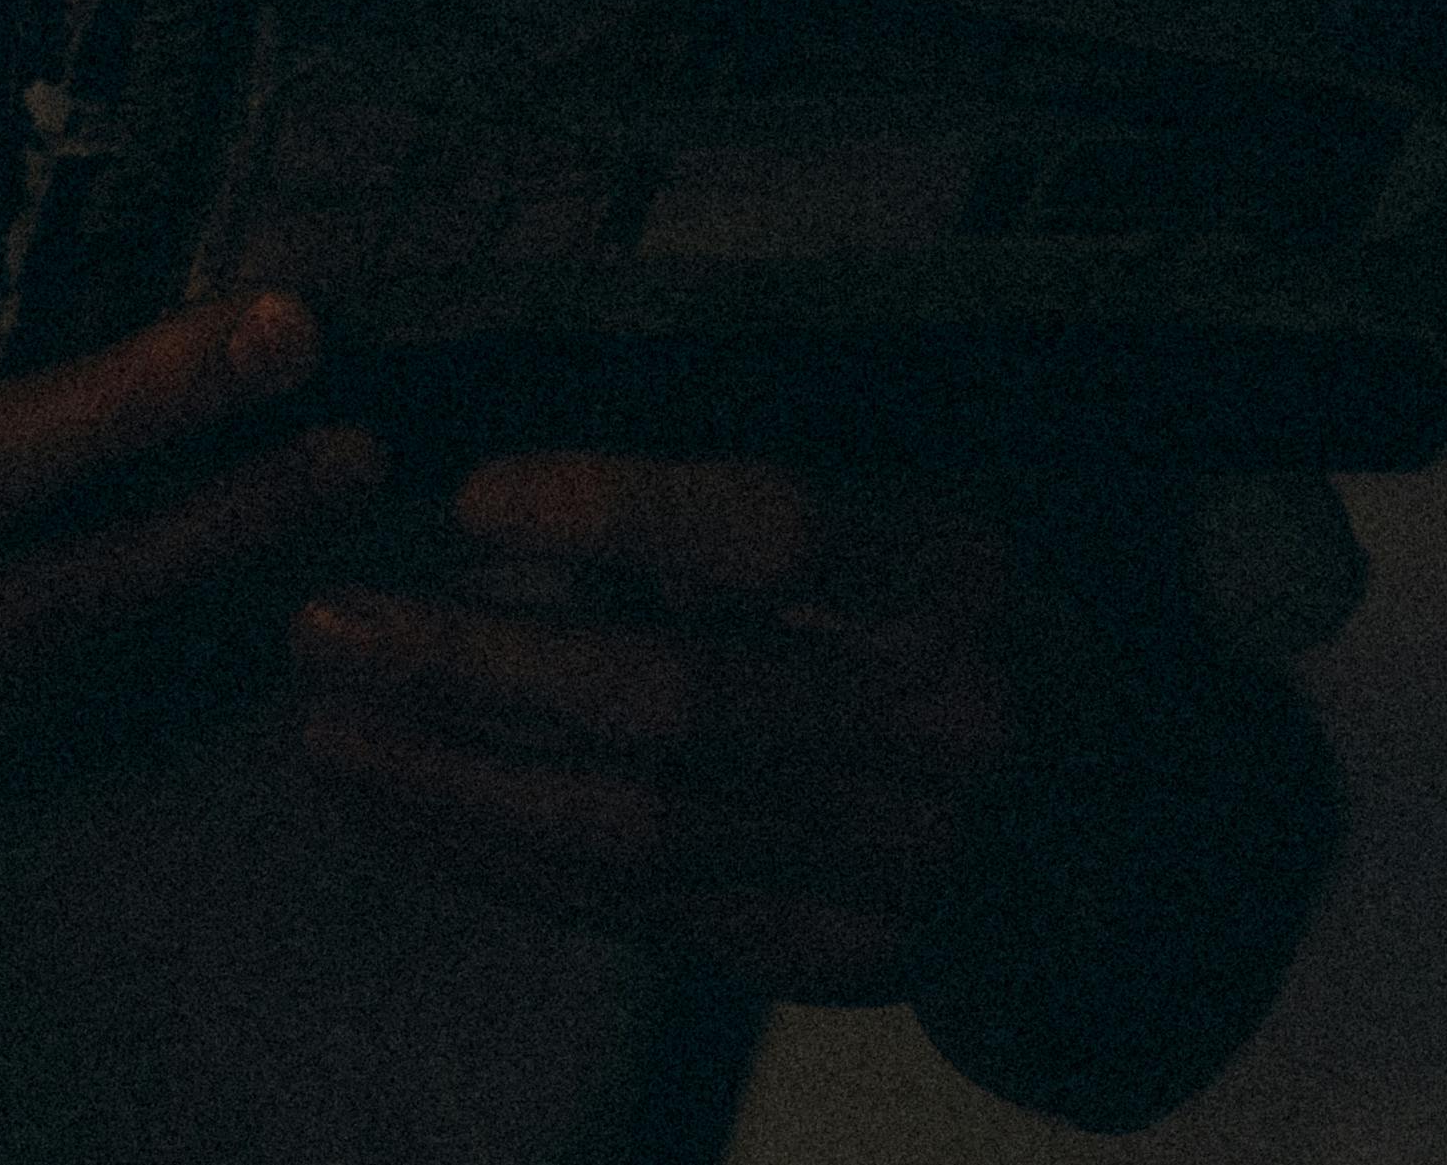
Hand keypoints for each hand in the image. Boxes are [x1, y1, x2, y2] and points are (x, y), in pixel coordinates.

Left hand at [283, 454, 1036, 1000]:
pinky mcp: (832, 960)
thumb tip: (517, 486)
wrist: (1121, 837)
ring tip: (325, 725)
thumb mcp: (923, 522)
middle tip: (331, 623)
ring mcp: (891, 869)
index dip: (615, 515)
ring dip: (454, 783)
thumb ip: (750, 515)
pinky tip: (399, 806)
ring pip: (634, 833)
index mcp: (960, 578)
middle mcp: (939, 730)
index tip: (469, 495)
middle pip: (676, 702)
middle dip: (478, 667)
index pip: (775, 537)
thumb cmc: (974, 628)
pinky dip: (499, 863)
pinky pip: (635, 917)